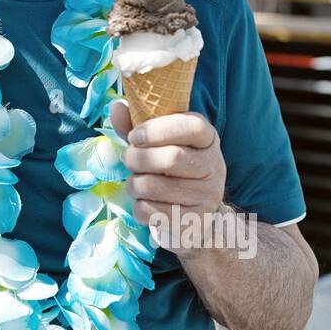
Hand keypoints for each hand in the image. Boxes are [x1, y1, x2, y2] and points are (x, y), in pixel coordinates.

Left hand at [110, 102, 226, 253]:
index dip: (158, 129)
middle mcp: (214, 165)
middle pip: (171, 158)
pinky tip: (145, 203)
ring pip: (155, 186)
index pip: (192, 127)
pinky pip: (152, 212)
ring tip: (135, 183)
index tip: (134, 136)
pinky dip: (139, 208)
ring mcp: (208, 195)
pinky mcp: (195, 221)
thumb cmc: (170, 171)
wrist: (193, 215)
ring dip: (133, 184)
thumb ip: (136, 126)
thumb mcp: (156, 144)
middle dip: (137, 158)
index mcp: (207, 139)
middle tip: (128, 160)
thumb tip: (116, 108)